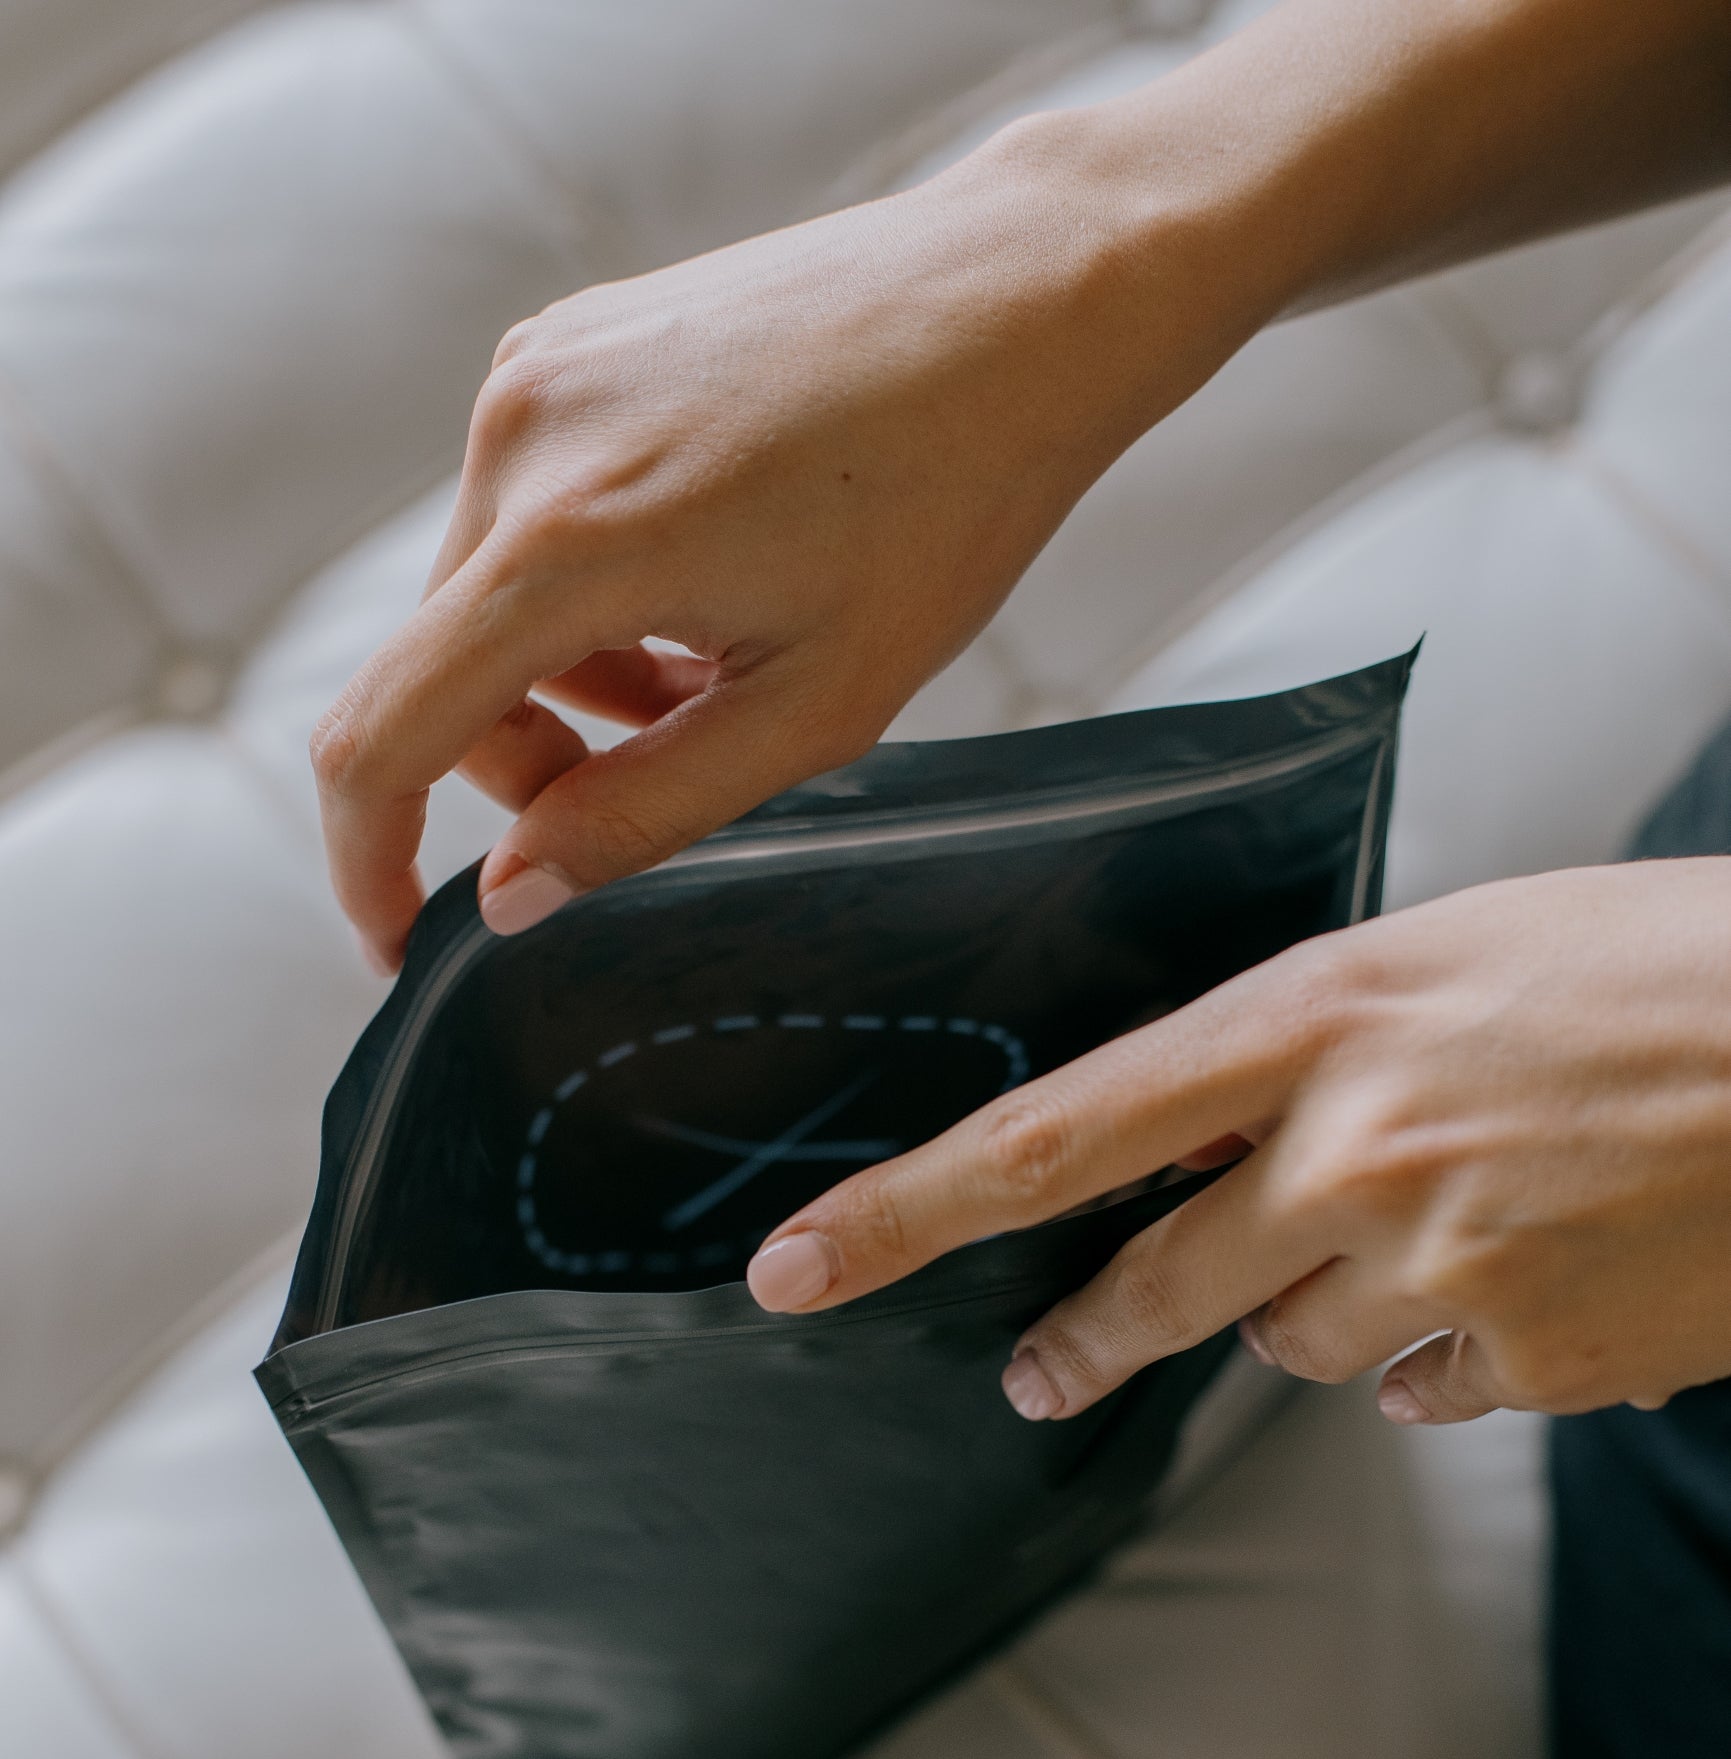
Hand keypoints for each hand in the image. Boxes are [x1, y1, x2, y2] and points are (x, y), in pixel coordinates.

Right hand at [309, 111, 1276, 972]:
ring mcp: (535, 375)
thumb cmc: (947, 501)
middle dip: (538, 760)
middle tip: (678, 766)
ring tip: (722, 665)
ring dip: (577, 674)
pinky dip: (592, 586)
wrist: (1019, 300)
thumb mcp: (812, 708)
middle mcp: (519, 439)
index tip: (396, 938)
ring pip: (491, 599)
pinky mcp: (566, 344)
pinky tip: (712, 579)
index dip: (366, 861)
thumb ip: (643, 814)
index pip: (383, 738)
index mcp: (568, 542)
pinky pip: (530, 514)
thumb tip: (508, 898)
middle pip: (443, 674)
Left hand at [743, 860, 1730, 1425]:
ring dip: (1343, 1304)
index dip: (908, 1210)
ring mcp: (1440, 1261)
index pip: (1056, 1130)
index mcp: (1317, 1010)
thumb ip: (1312, 1055)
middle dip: (1089, 1338)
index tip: (794, 1269)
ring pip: (1302, 1342)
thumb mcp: (1453, 956)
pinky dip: (1460, 1349)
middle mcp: (1353, 1142)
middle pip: (1157, 1284)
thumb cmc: (1660, 969)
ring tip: (1473, 1212)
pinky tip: (1549, 1266)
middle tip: (1041, 1369)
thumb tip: (1215, 1168)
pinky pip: (1427, 1389)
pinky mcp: (1529, 1356)